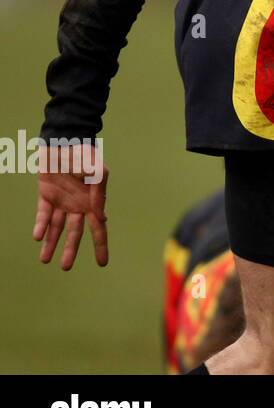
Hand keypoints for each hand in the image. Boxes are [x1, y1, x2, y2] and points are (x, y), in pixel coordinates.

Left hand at [33, 140, 108, 268]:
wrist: (64, 140)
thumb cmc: (85, 154)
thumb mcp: (98, 171)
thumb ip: (99, 193)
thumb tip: (100, 217)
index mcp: (93, 202)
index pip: (99, 228)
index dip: (101, 245)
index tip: (102, 263)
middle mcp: (78, 205)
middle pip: (75, 233)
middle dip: (70, 251)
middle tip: (65, 267)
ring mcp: (61, 201)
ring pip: (56, 228)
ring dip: (51, 244)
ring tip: (45, 259)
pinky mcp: (46, 195)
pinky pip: (43, 214)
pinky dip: (40, 226)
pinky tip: (38, 236)